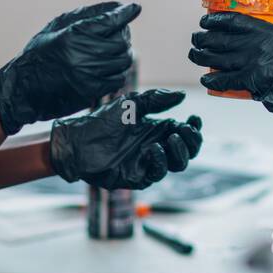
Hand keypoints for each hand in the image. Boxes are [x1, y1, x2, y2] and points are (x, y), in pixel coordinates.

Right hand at [0, 1, 139, 135]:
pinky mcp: (89, 93)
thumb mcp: (56, 28)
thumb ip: (85, 15)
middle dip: (123, 37)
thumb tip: (116, 7)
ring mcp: (87, 76)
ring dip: (122, 56)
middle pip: (120, 43)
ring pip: (123, 62)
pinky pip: (117, 80)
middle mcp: (81, 55)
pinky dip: (117, 73)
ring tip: (114, 53)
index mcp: (72, 35)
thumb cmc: (38, 54)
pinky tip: (109, 69)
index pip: (109, 21)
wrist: (21, 89)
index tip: (134, 8)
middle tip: (118, 36)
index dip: (125, 13)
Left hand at [49, 89, 203, 188]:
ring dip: (181, 151)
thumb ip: (156, 100)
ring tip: (173, 137)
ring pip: (178, 164)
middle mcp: (157, 147)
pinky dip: (161, 161)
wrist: (78, 141)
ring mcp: (148, 163)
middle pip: (187, 150)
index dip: (194, 129)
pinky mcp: (138, 177)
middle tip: (185, 129)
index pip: (185, 133)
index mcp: (157, 130)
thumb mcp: (131, 105)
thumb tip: (182, 95)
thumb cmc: (101, 122)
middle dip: (192, 141)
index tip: (194, 118)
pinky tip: (154, 148)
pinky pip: (158, 173)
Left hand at [188, 12, 272, 138]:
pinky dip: (212, 80)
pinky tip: (205, 79)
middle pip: (219, 39)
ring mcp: (252, 63)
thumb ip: (268, 35)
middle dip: (202, 38)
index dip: (214, 21)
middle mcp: (255, 43)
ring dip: (201, 56)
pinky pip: (224, 80)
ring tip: (194, 55)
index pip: (231, 20)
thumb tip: (252, 35)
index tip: (204, 22)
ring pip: (217, 58)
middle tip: (195, 39)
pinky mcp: (251, 81)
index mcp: (264, 29)